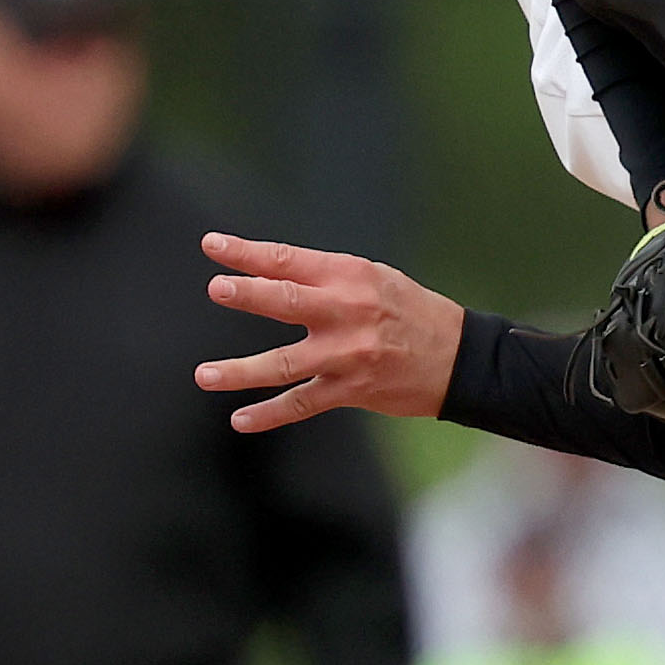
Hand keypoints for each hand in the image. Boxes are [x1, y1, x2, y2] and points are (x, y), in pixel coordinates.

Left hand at [194, 233, 463, 431]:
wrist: (459, 358)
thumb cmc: (410, 311)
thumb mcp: (375, 280)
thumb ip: (326, 278)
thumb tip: (269, 274)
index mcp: (351, 275)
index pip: (289, 259)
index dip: (247, 253)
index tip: (213, 245)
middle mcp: (348, 311)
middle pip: (288, 301)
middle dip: (249, 294)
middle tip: (217, 288)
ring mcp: (348, 354)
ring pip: (284, 363)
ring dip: (240, 371)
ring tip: (204, 375)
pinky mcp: (351, 389)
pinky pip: (302, 403)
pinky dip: (268, 414)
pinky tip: (240, 419)